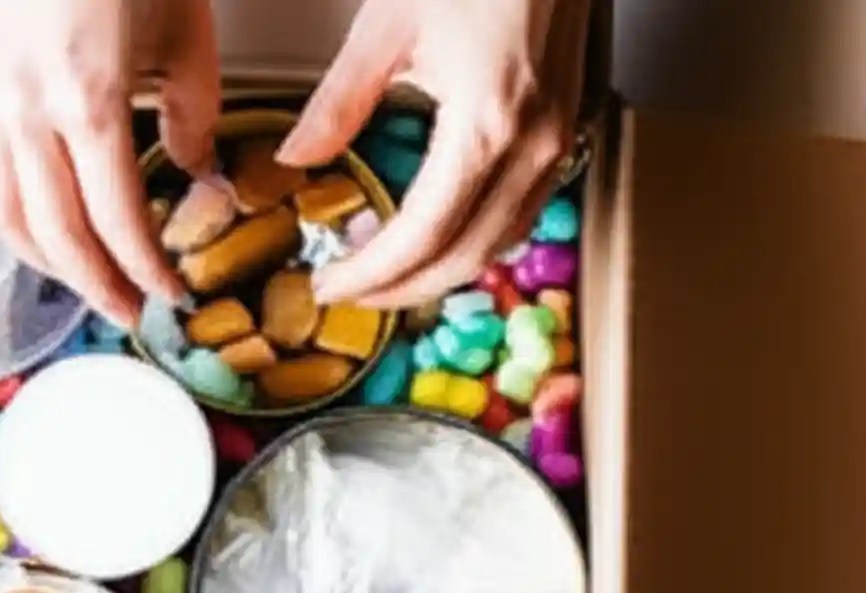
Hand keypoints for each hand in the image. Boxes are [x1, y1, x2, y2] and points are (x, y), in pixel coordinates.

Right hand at [0, 0, 219, 326]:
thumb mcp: (185, 43)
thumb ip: (191, 120)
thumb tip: (195, 175)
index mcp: (85, 97)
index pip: (113, 219)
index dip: (143, 270)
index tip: (167, 294)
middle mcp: (23, 108)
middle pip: (55, 232)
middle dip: (98, 284)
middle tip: (129, 310)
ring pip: (2, 215)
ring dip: (46, 262)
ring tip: (83, 280)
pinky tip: (27, 229)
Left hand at [277, 0, 591, 307]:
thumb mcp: (388, 25)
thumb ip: (339, 102)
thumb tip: (299, 154)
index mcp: (487, 124)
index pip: (422, 236)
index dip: (371, 274)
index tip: (332, 286)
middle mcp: (533, 144)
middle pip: (465, 257)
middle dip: (402, 289)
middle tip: (352, 293)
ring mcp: (558, 139)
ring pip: (500, 243)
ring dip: (442, 270)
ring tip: (388, 271)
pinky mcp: (565, 127)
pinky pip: (523, 211)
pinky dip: (477, 238)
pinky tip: (441, 232)